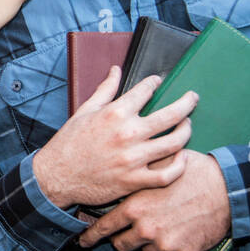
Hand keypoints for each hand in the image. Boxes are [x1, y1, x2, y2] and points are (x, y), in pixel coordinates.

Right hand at [33, 67, 196, 209]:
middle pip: (171, 115)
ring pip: (175, 143)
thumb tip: (116, 69)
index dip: (154, 83)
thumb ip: (105, 90)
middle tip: (193, 98)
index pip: (145, 90)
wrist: (56, 177)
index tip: (158, 82)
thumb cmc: (69, 143)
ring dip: (187, 131)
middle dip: (187, 103)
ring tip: (188, 125)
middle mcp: (127, 134)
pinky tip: (182, 157)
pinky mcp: (134, 180)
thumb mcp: (84, 111)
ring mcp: (133, 159)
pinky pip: (167, 175)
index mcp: (114, 114)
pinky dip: (179, 166)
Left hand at [76, 150, 230, 250]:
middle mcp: (146, 229)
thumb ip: (135, 176)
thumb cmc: (193, 173)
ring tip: (163, 227)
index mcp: (135, 207)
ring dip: (149, 244)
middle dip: (123, 239)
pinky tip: (178, 234)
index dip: (91, 235)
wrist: (227, 189)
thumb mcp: (158, 167)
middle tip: (129, 232)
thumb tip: (116, 175)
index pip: (104, 227)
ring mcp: (164, 244)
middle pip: (122, 245)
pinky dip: (170, 250)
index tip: (83, 241)